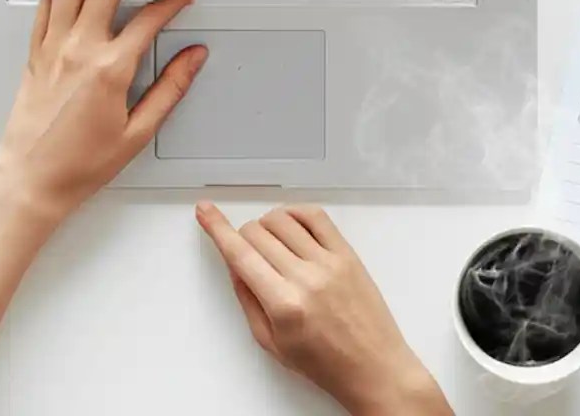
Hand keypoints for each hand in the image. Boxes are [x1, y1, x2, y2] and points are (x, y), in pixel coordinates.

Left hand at [0, 0, 206, 221]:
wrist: (30, 181)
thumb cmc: (80, 165)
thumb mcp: (138, 133)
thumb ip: (170, 88)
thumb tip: (194, 57)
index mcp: (109, 70)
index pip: (151, 18)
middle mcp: (78, 50)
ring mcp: (52, 48)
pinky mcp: (34, 54)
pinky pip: (46, 6)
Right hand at [196, 202, 451, 415]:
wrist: (374, 368)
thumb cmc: (325, 364)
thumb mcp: (272, 343)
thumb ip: (248, 300)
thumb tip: (235, 264)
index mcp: (283, 305)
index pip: (240, 254)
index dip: (217, 228)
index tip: (205, 211)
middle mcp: (306, 278)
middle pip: (258, 233)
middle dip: (243, 236)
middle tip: (247, 252)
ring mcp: (330, 263)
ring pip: (283, 220)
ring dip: (266, 224)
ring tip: (270, 243)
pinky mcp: (348, 255)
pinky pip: (316, 216)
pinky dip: (296, 212)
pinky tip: (291, 225)